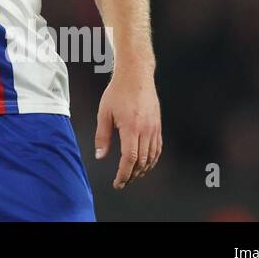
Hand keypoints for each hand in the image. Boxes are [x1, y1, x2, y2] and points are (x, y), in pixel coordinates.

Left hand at [94, 69, 161, 189]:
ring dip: (142, 170)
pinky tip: (145, 164)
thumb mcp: (104, 113)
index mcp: (131, 127)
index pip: (130, 158)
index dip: (124, 174)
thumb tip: (100, 156)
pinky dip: (152, 160)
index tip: (118, 182)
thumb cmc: (118, 91)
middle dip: (132, 175)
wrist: (136, 75)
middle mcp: (146, 130)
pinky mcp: (158, 125)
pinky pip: (157, 148)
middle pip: (142, 161)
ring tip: (132, 176)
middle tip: (122, 182)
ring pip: (152, 157)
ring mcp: (154, 128)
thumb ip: (102, 136)